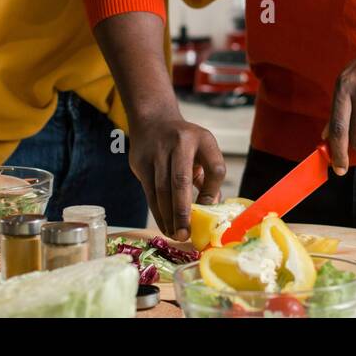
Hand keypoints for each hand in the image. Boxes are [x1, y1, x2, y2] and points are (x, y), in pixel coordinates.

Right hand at [128, 114, 225, 239]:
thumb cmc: (185, 142)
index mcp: (202, 139)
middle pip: (181, 180)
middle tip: (187, 234)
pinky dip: (158, 212)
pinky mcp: (141, 162)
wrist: (154, 120)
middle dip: (183, 211)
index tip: (209, 208)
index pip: (214, 167)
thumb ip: (209, 175)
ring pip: (162, 189)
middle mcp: (180, 143)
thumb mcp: (203, 149)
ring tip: (177, 235)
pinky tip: (165, 226)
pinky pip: (150, 192)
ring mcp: (157, 152)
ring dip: (169, 216)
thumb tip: (213, 207)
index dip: (213, 190)